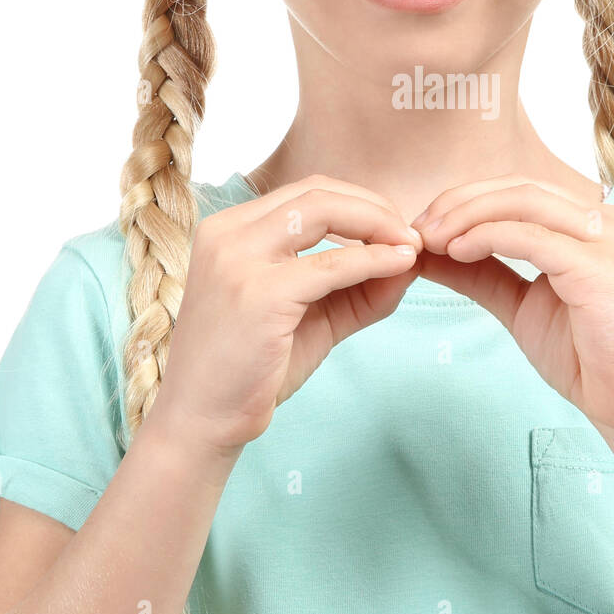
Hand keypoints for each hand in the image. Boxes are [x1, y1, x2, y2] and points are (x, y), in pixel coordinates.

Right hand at [152, 175, 423, 457]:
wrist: (202, 422)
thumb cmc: (252, 370)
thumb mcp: (312, 314)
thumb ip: (357, 284)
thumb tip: (411, 255)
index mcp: (229, 229)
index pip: (307, 191)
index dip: (360, 203)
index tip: (396, 229)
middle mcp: (227, 233)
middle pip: (317, 191)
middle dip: (374, 207)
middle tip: (411, 235)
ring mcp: (238, 260)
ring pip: (324, 211)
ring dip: (377, 224)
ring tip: (411, 247)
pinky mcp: (258, 293)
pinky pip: (331, 264)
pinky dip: (373, 260)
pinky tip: (400, 267)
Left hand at [411, 175, 613, 439]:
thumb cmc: (588, 359)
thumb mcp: (522, 306)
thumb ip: (481, 273)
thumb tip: (429, 251)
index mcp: (595, 223)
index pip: (522, 190)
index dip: (467, 200)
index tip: (423, 227)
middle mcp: (609, 220)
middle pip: (520, 187)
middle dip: (460, 202)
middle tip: (417, 229)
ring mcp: (611, 239)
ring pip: (525, 203)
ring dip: (467, 215)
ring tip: (430, 238)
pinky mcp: (603, 268)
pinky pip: (533, 237)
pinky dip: (487, 237)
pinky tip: (457, 252)